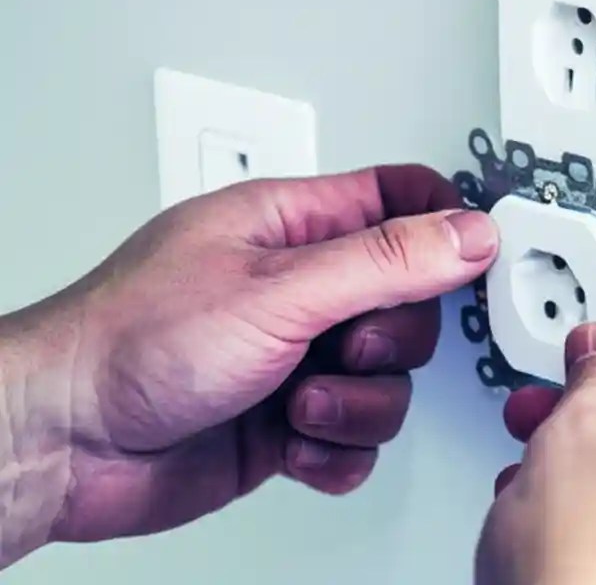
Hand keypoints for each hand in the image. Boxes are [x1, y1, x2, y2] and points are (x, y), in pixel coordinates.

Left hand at [0, 165, 497, 564]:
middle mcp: (300, 289)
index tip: (476, 258)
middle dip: (386, 343)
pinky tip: (290, 442)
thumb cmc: (128, 344)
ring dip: (353, 406)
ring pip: (389, 379)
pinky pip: (359, 439)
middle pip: (410, 303)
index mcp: (293, 226)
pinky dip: (335, 452)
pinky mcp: (289, 422)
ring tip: (295, 404)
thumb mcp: (277, 289)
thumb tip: (467, 232)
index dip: (449, 222)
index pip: (401, 197)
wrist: (65, 445)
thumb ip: (385, 261)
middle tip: (339, 347)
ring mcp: (296, 357)